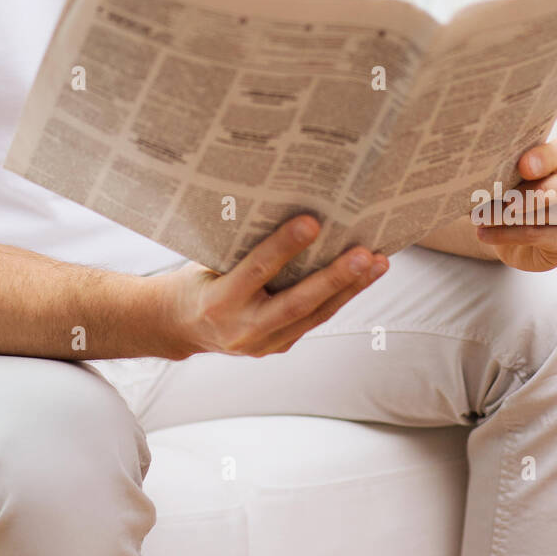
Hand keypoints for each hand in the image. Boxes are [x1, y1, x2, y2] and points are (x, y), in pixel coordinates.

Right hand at [159, 214, 388, 358]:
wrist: (178, 326)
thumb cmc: (196, 279)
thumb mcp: (208, 260)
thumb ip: (242, 245)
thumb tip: (287, 209)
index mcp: (220, 301)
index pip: (258, 269)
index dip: (285, 246)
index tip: (312, 222)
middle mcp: (244, 328)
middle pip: (298, 302)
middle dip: (335, 278)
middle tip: (365, 253)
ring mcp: (264, 343)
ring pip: (316, 315)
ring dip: (351, 289)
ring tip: (378, 263)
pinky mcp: (279, 346)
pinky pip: (314, 319)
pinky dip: (340, 297)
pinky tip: (362, 277)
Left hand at [476, 135, 556, 271]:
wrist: (513, 223)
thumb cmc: (518, 182)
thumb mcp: (518, 167)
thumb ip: (516, 161)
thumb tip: (491, 163)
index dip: (550, 157)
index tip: (522, 166)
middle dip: (543, 191)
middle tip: (508, 197)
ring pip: (556, 214)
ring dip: (513, 216)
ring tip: (480, 215)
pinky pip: (542, 236)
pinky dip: (508, 234)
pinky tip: (484, 233)